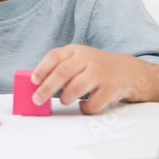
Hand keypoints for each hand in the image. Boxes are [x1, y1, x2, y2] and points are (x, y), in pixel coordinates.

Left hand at [30, 45, 151, 114]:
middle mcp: (88, 59)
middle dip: (47, 88)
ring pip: (77, 87)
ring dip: (66, 97)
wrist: (125, 70)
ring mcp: (100, 73)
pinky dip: (85, 108)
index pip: (55, 56)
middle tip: (37, 99)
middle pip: (63, 72)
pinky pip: (93, 103)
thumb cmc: (93, 67)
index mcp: (75, 50)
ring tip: (64, 100)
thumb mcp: (76, 60)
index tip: (33, 81)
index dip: (42, 68)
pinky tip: (83, 105)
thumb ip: (58, 69)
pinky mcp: (111, 88)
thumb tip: (37, 87)